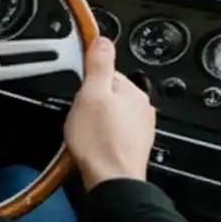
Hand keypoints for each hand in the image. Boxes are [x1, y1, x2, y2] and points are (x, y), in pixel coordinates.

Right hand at [64, 37, 156, 189]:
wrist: (112, 182)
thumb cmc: (99, 142)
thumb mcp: (91, 95)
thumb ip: (98, 65)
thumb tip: (103, 39)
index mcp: (133, 90)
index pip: (106, 72)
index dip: (86, 82)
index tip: (78, 94)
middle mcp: (142, 107)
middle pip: (109, 93)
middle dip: (92, 102)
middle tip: (79, 116)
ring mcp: (141, 128)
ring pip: (112, 114)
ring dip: (98, 120)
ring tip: (85, 134)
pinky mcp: (135, 146)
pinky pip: (115, 132)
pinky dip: (104, 136)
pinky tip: (94, 144)